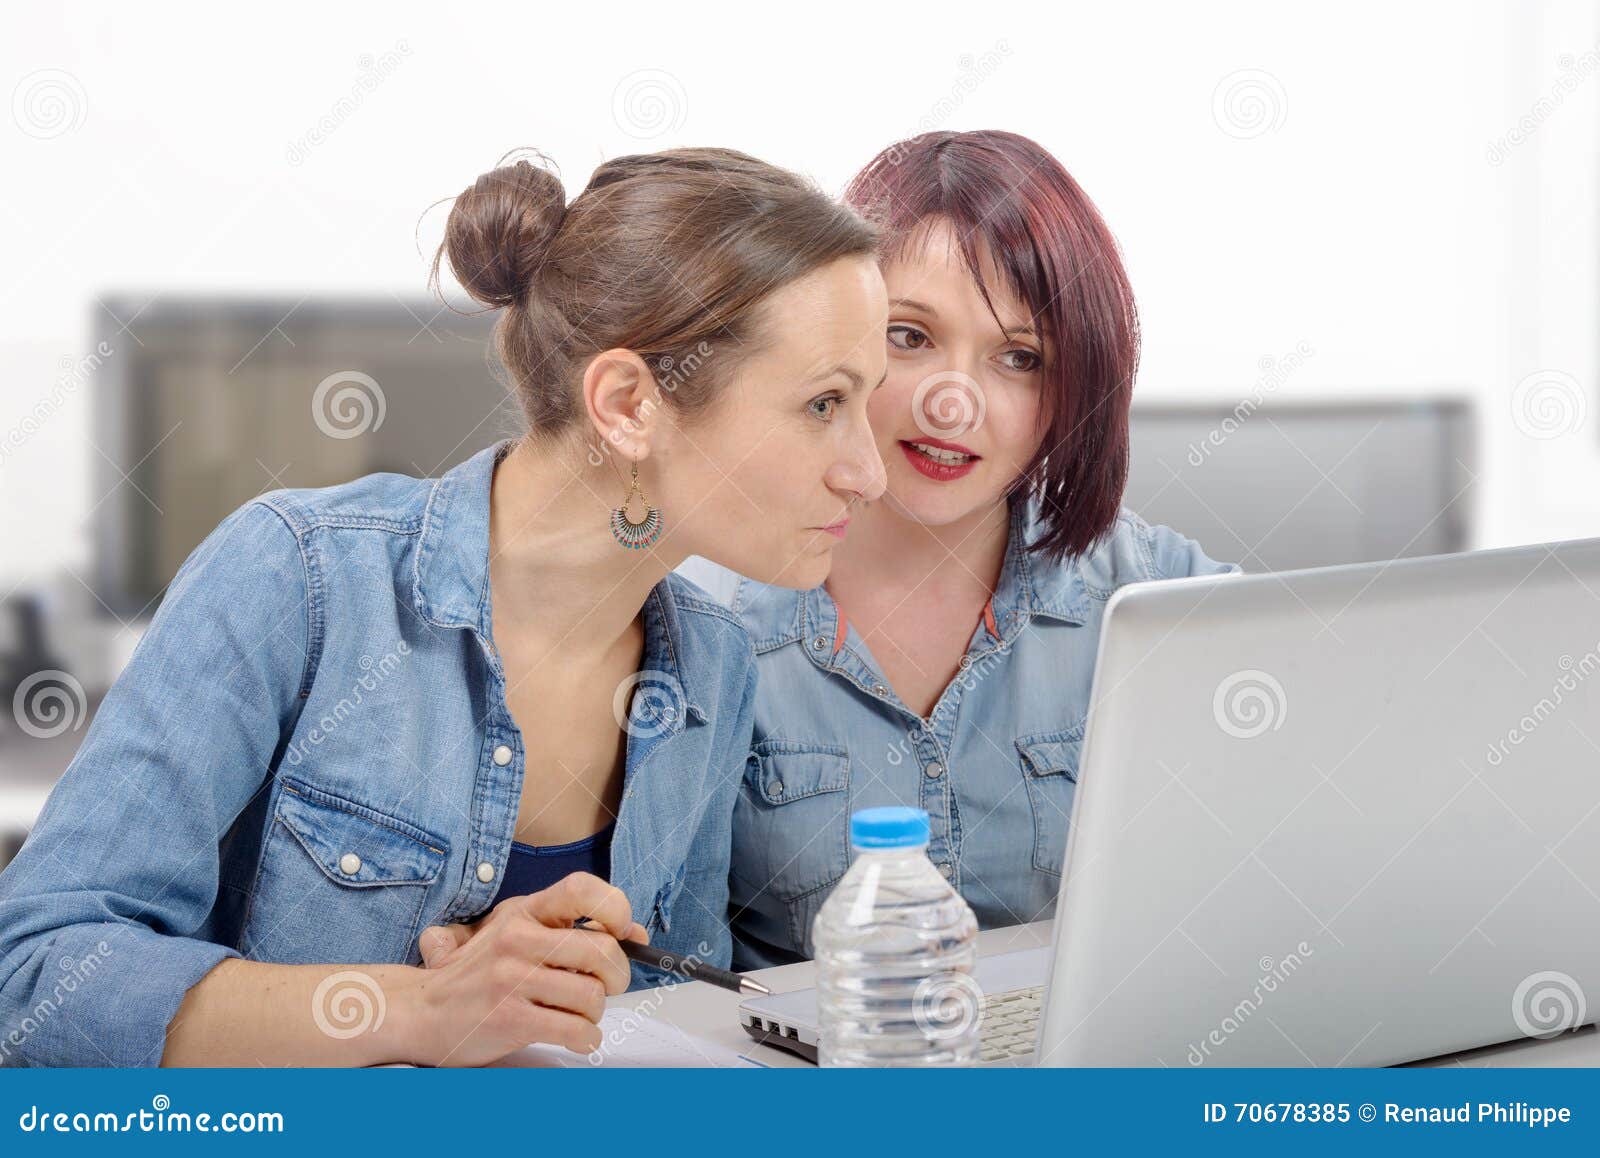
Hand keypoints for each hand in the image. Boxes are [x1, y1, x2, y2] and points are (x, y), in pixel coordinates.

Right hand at [396, 872, 646, 1065]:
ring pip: (592, 996)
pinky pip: (575, 1030)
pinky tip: (576, 1036)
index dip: (614, 907)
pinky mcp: (510, 1018)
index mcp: (524, 911)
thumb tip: (634, 932)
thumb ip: (572, 928)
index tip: (622, 931)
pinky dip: (586, 1039)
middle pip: (600, 951)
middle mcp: (518, 939)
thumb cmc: (480, 973)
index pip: (582, 889)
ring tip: (580, 1014)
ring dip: (596, 1013)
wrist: (422, 1010)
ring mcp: (512, 978)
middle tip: (609, 986)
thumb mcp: (520, 933)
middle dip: (617, 976)